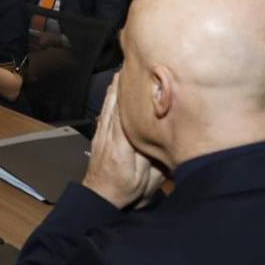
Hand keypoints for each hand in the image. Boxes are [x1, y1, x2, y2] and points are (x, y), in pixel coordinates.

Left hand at [82, 75, 164, 208]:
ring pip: (108, 107)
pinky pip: (104, 113)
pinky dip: (109, 100)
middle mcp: (109, 137)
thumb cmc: (125, 191)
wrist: (101, 198)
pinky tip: (112, 92)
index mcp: (121, 146)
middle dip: (122, 85)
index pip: (125, 114)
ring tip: (121, 72)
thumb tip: (165, 138)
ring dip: (114, 89)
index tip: (137, 79)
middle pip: (115, 105)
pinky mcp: (100, 137)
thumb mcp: (147, 180)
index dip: (130, 95)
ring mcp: (102, 136)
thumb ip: (155, 159)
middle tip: (129, 66)